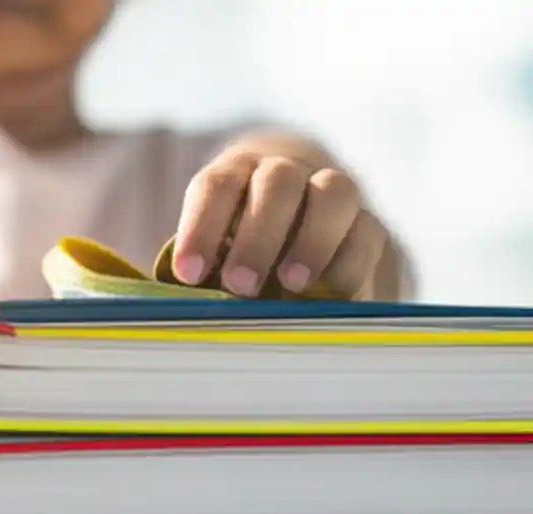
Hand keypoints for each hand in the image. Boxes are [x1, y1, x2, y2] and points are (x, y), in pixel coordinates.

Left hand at [173, 144, 388, 298]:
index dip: (200, 227)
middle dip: (258, 235)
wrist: (304, 224)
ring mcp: (333, 193)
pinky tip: (331, 299)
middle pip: (277, 182)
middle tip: (240, 285)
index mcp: (237, 173)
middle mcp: (287, 172)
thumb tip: (178, 309)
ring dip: (312, 240)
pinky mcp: (369, 226)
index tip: (188, 274)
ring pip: (334, 193)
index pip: (216, 186)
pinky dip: (349, 266)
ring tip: (293, 285)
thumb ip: (202, 271)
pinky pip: (368, 234)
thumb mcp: (214, 249)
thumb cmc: (238, 244)